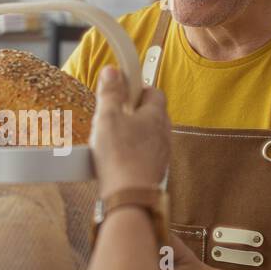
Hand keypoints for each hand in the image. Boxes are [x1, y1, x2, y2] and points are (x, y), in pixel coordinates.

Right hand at [90, 66, 169, 195]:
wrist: (129, 197)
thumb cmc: (120, 157)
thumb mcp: (108, 117)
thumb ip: (110, 93)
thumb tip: (112, 72)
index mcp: (156, 115)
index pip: (153, 91)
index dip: (136, 87)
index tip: (120, 88)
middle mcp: (163, 133)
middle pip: (151, 114)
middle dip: (132, 111)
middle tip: (113, 114)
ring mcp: (160, 154)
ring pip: (148, 136)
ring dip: (132, 134)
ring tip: (111, 138)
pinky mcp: (153, 172)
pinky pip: (144, 155)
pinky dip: (132, 153)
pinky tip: (115, 160)